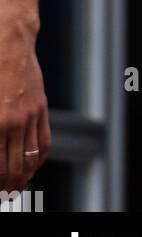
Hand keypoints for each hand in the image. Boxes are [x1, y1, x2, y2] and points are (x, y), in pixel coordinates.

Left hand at [0, 19, 49, 192]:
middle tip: (0, 195)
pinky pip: (43, 142)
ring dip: (20, 180)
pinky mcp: (40, 108)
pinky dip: (37, 161)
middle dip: (5, 187)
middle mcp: (14, 123)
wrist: (8, 41)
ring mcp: (30, 116)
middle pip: (11, 169)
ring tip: (12, 190)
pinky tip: (30, 170)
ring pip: (29, 159)